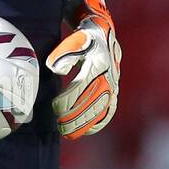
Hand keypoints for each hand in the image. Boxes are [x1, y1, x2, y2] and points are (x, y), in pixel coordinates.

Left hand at [45, 0, 120, 138]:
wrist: (103, 34)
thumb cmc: (83, 39)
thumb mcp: (72, 41)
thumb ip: (63, 55)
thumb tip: (55, 69)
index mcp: (97, 64)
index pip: (81, 88)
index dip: (67, 101)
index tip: (54, 108)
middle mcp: (108, 77)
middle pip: (91, 103)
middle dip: (75, 118)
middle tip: (60, 128)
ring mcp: (113, 86)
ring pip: (100, 110)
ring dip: (85, 124)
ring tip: (69, 134)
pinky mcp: (114, 91)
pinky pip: (109, 110)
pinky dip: (99, 122)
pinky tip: (88, 131)